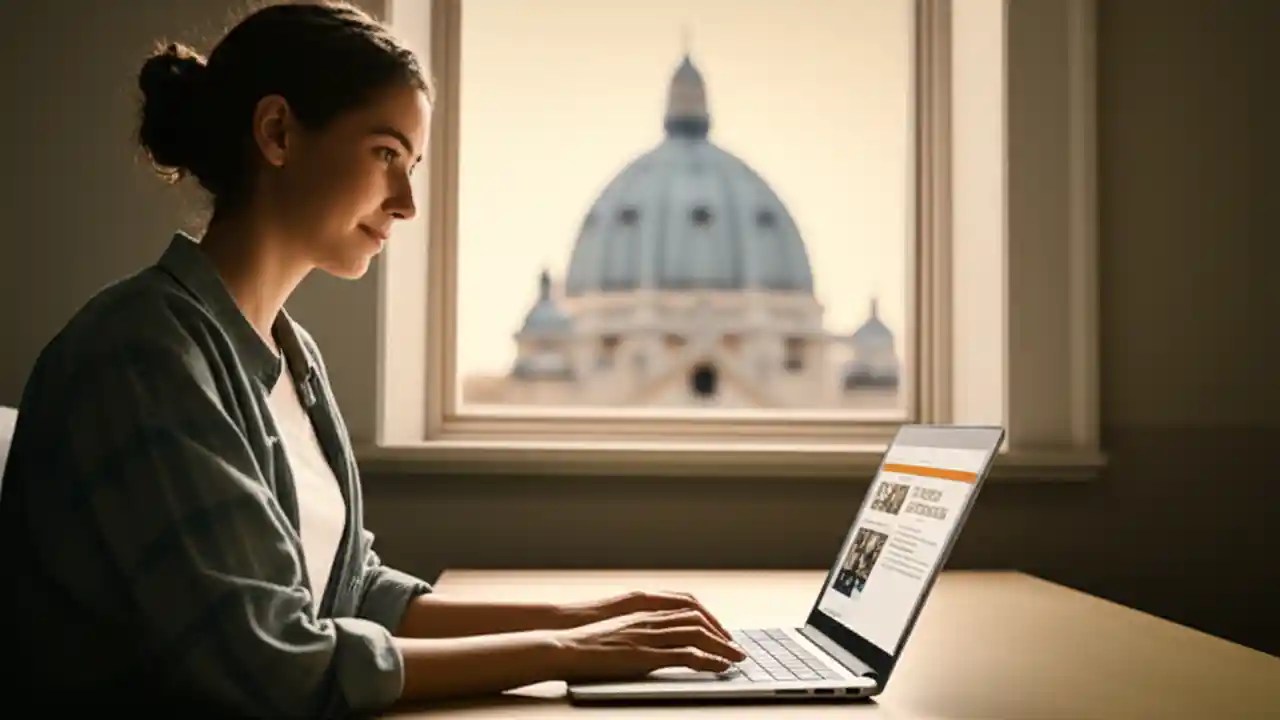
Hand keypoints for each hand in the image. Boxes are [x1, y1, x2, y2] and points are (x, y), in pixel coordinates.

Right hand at [549, 608, 748, 682]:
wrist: (562, 646)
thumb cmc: (584, 643)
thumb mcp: (616, 631)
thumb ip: (636, 632)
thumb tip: (652, 644)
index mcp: (642, 611)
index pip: (686, 607)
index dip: (708, 620)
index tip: (721, 634)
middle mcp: (649, 619)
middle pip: (696, 618)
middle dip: (721, 633)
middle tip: (736, 648)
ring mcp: (648, 635)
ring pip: (696, 634)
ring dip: (721, 647)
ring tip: (736, 659)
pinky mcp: (645, 655)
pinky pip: (685, 655)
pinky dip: (707, 661)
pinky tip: (718, 669)